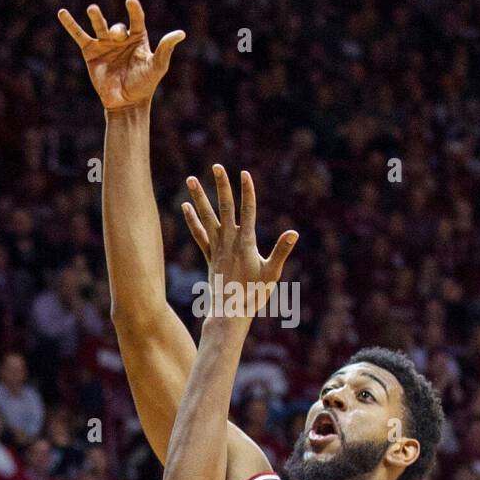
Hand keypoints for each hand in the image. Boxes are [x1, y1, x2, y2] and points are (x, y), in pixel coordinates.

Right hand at [57, 0, 184, 110]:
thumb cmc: (145, 84)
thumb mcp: (157, 66)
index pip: (137, 20)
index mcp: (138, 38)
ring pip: (99, 26)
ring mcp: (105, 44)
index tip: (130, 1)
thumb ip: (166, 49)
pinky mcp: (90, 52)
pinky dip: (70, 24)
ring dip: (96, 17)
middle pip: (116, 27)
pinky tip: (61, 13)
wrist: (126, 102)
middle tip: (115, 36)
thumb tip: (181, 33)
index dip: (134, 10)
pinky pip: (79, 35)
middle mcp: (121, 39)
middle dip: (115, 29)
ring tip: (92, 9)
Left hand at [183, 165, 297, 320]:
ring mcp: (217, 248)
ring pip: (207, 217)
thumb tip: (294, 233)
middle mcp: (229, 241)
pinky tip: (185, 207)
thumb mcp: (272, 273)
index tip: (244, 173)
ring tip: (190, 178)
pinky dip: (192, 220)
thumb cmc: (253, 296)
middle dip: (221, 186)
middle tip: (216, 166)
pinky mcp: (209, 256)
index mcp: (246, 242)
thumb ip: (281, 251)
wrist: (229, 313)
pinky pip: (199, 234)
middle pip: (225, 207)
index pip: (248, 211)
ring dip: (199, 197)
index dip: (247, 191)